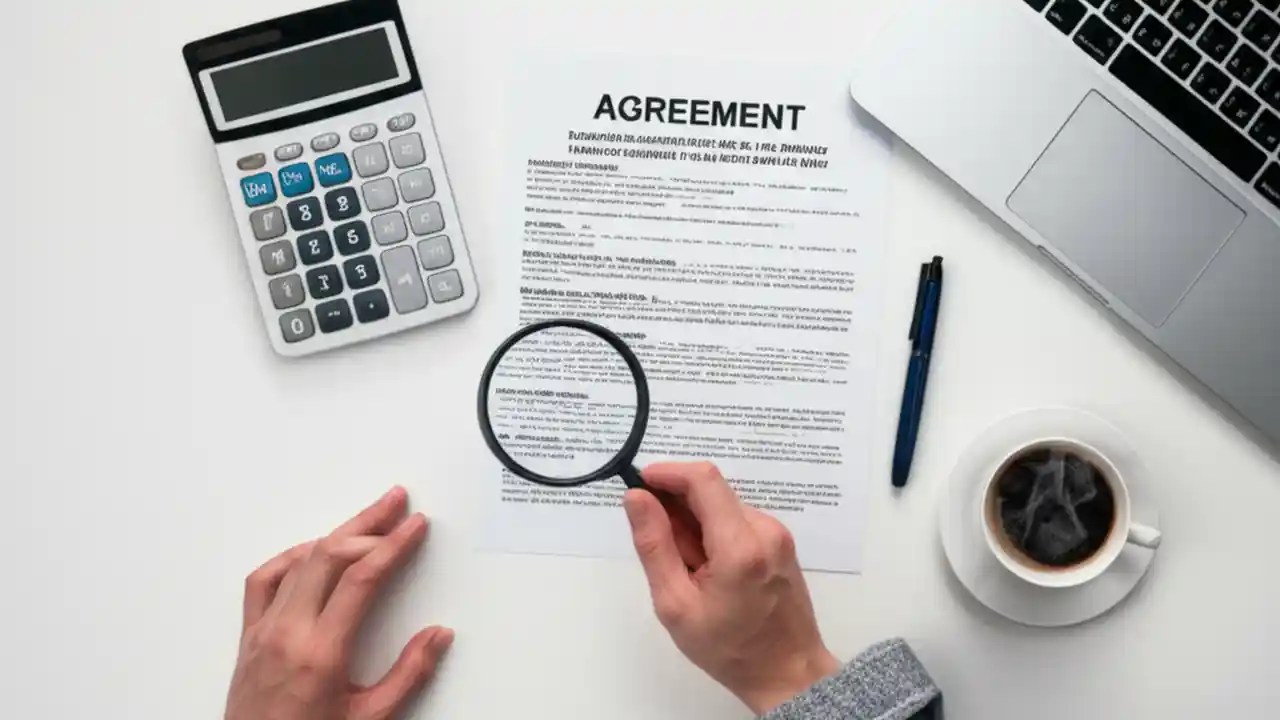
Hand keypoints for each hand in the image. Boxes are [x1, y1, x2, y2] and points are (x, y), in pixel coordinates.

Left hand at [225, 487, 453, 719]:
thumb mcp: (370, 719)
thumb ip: (409, 675)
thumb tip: (438, 635)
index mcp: (321, 653)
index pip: (361, 579)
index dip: (392, 546)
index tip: (414, 526)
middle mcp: (287, 632)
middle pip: (329, 555)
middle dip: (368, 524)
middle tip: (396, 504)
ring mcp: (263, 630)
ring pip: (299, 561)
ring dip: (336, 534)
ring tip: (365, 520)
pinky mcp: (248, 636)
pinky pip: (265, 580)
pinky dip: (292, 557)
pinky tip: (312, 551)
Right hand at [624, 462, 839, 714]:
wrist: (787, 672)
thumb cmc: (727, 648)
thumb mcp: (675, 604)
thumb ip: (654, 545)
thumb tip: (636, 497)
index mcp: (741, 546)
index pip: (703, 480)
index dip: (667, 473)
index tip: (639, 484)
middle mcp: (765, 529)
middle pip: (711, 491)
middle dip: (677, 506)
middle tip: (661, 546)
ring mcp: (777, 533)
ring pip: (722, 505)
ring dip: (695, 523)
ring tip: (689, 570)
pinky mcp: (780, 540)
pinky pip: (737, 519)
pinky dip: (714, 532)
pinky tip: (709, 569)